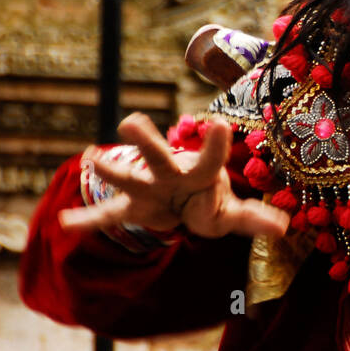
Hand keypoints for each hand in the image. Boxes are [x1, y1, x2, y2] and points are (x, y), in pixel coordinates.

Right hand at [58, 112, 289, 240]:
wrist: (179, 204)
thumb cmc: (207, 202)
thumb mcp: (229, 214)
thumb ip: (252, 220)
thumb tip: (284, 229)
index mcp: (199, 173)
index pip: (208, 159)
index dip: (213, 145)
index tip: (219, 123)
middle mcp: (169, 174)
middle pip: (158, 157)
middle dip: (146, 141)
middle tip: (131, 121)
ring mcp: (146, 190)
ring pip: (128, 179)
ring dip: (111, 170)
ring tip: (92, 158)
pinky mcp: (130, 209)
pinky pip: (106, 216)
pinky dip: (87, 221)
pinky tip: (65, 223)